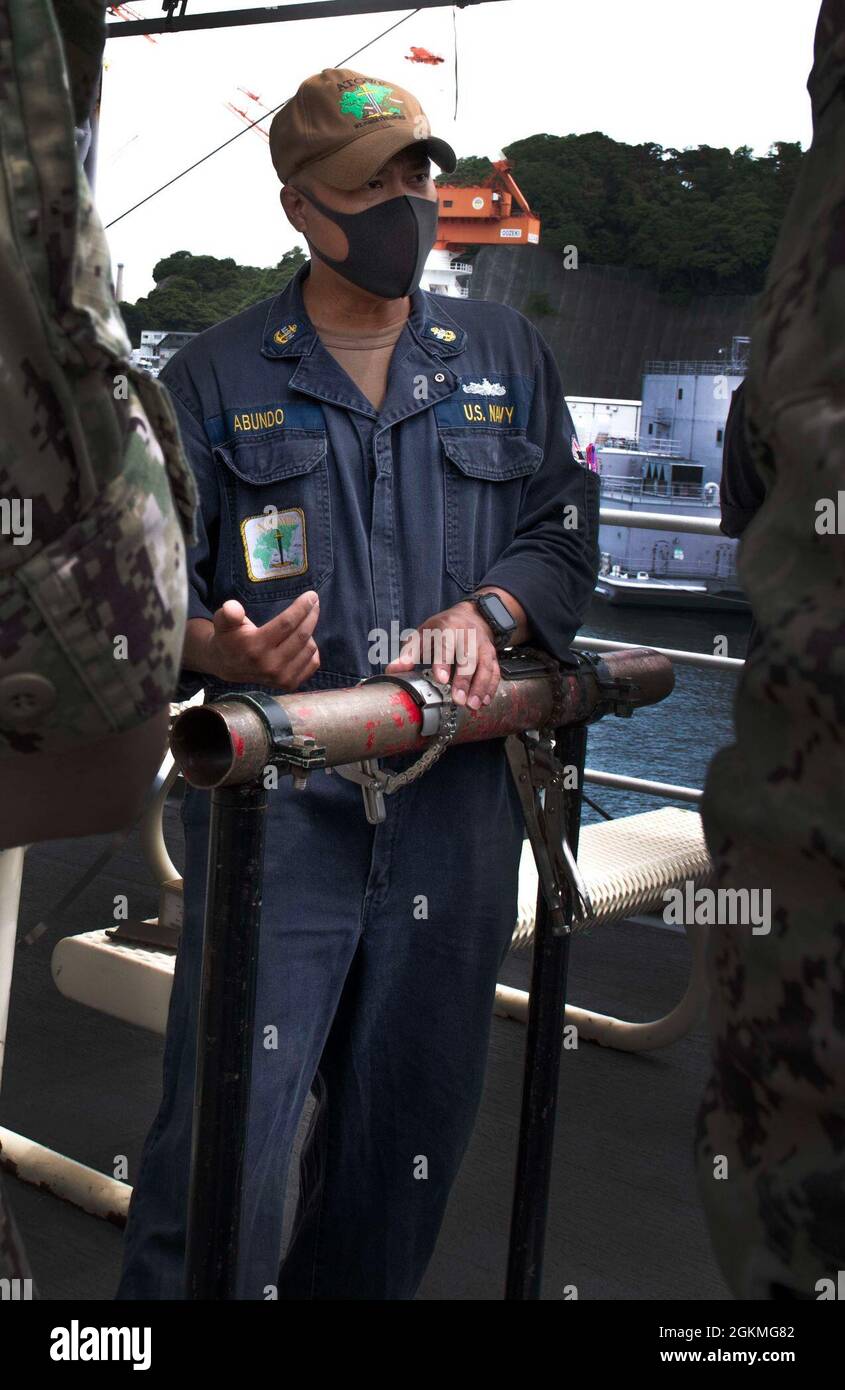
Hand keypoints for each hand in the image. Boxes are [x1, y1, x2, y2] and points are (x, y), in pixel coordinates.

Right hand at [204, 592, 319, 689]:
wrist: (228, 666)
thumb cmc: (229, 638)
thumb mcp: (223, 622)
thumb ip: (228, 613)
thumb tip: (232, 608)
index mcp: (255, 648)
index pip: (286, 624)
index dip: (301, 608)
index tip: (311, 596)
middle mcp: (270, 666)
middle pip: (301, 635)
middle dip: (311, 615)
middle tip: (314, 602)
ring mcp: (281, 678)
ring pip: (309, 648)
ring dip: (310, 632)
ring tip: (303, 622)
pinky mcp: (290, 685)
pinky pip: (312, 663)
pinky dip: (311, 649)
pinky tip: (302, 641)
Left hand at [385, 601, 498, 709]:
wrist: (471, 616)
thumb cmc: (442, 629)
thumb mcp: (423, 635)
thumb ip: (409, 653)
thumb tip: (392, 670)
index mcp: (447, 628)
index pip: (446, 645)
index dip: (444, 662)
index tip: (442, 680)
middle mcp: (468, 635)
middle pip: (468, 658)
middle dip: (464, 680)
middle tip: (458, 701)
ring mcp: (482, 645)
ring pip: (485, 665)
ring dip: (480, 687)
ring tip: (473, 705)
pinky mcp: (492, 655)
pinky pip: (494, 671)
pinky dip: (491, 687)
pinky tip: (485, 701)